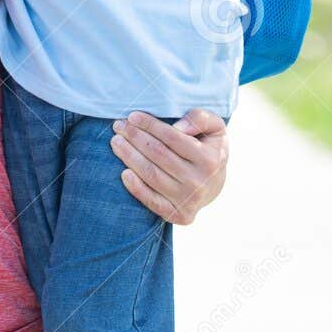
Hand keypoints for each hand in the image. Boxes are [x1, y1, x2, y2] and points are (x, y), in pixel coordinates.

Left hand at [111, 109, 227, 224]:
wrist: (214, 185)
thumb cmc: (208, 149)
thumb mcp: (215, 128)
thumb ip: (200, 119)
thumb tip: (178, 127)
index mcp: (210, 159)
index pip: (172, 137)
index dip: (149, 125)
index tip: (133, 116)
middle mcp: (199, 182)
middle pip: (157, 154)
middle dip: (134, 137)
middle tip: (119, 126)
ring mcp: (188, 201)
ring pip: (151, 174)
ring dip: (129, 156)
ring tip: (116, 142)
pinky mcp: (178, 215)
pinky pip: (152, 201)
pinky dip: (135, 187)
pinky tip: (124, 172)